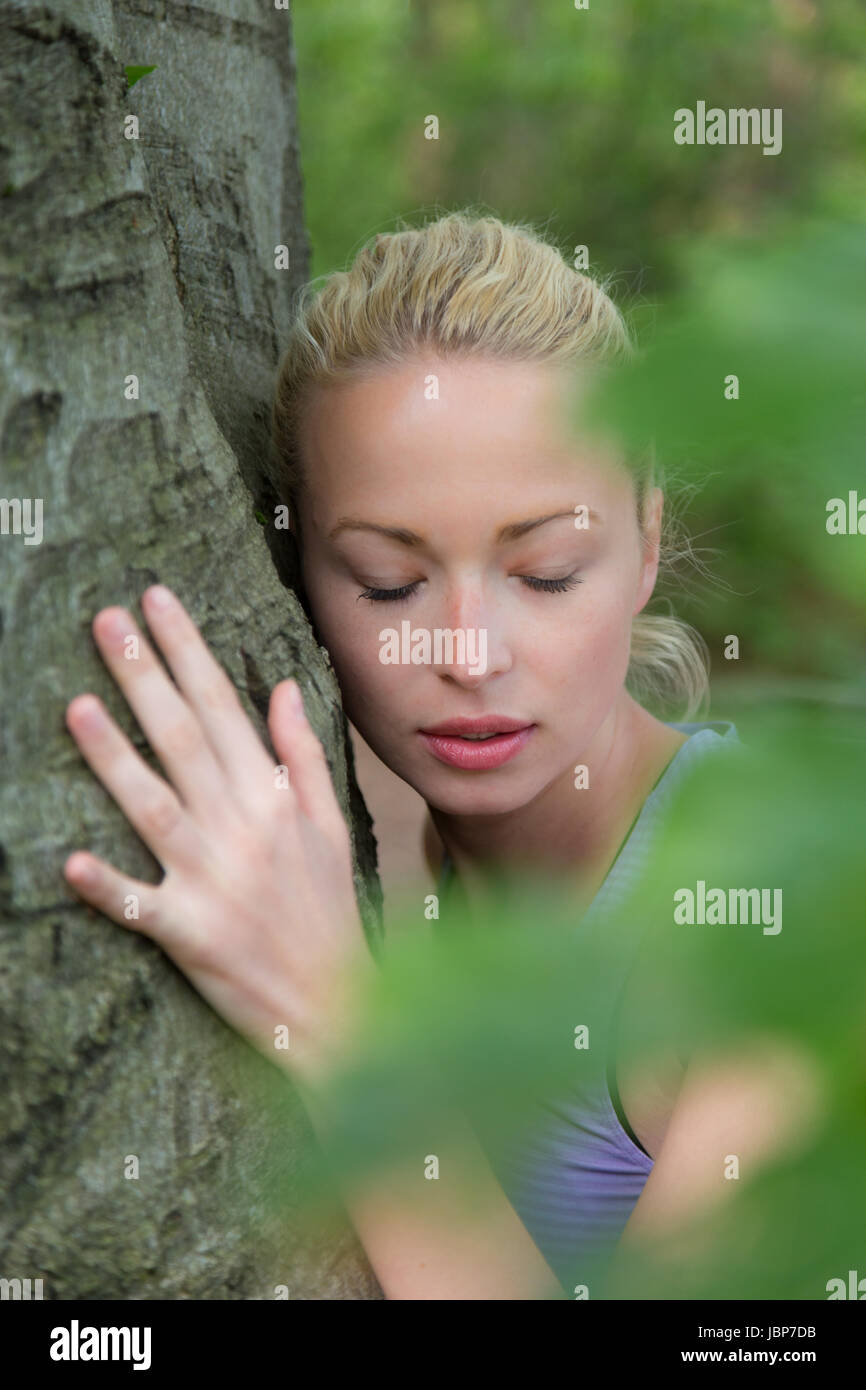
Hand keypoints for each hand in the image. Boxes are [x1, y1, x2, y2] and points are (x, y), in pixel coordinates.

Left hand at [63, 584, 373, 1086]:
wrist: (338, 1005)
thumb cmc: (329, 911)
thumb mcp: (332, 825)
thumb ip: (302, 754)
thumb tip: (283, 686)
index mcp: (272, 799)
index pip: (223, 706)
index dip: (188, 651)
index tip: (157, 602)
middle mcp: (241, 830)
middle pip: (183, 740)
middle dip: (144, 676)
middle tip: (106, 621)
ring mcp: (212, 881)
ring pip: (153, 807)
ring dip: (114, 758)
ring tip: (76, 706)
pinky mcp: (188, 933)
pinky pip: (139, 906)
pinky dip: (106, 886)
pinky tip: (69, 862)